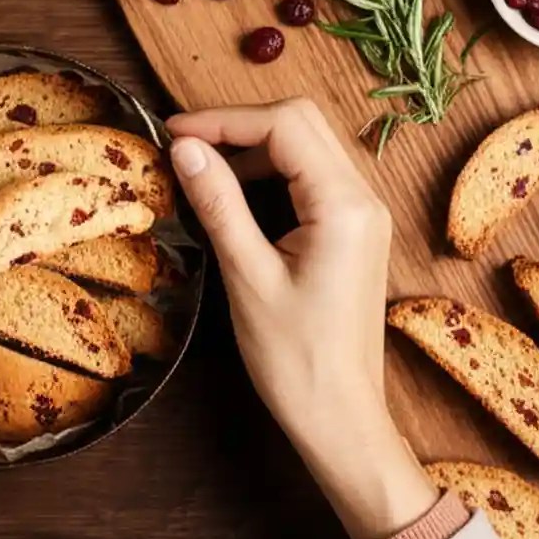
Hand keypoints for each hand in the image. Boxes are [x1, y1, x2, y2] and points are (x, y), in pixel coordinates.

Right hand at [167, 98, 437, 538]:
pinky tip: (232, 193)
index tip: (174, 134)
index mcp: (344, 207)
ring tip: (200, 167)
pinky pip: (313, 178)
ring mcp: (364, 215)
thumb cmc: (295, 360)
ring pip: (308, 147)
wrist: (340, 417)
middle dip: (239, 125)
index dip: (224, 121)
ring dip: (254, 147)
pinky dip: (271, 173)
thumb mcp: (247, 276)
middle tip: (184, 145)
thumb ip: (218, 204)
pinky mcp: (354, 232)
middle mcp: (364, 199)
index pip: (285, 127)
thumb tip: (185, 149)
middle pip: (302, 123)